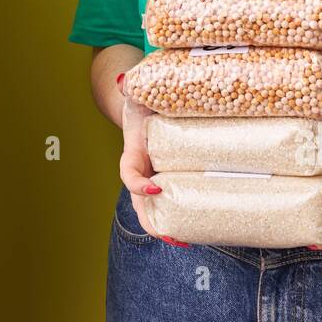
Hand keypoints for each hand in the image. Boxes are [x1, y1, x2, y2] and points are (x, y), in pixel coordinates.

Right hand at [117, 73, 188, 247]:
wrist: (149, 109)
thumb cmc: (142, 102)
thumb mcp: (136, 93)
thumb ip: (130, 87)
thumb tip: (123, 82)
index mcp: (132, 151)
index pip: (128, 172)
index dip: (137, 184)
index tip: (154, 187)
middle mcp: (141, 170)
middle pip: (140, 204)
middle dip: (153, 222)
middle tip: (171, 235)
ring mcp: (155, 178)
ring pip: (155, 209)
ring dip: (167, 227)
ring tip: (187, 240)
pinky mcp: (171, 180)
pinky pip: (174, 201)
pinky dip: (182, 217)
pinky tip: (198, 227)